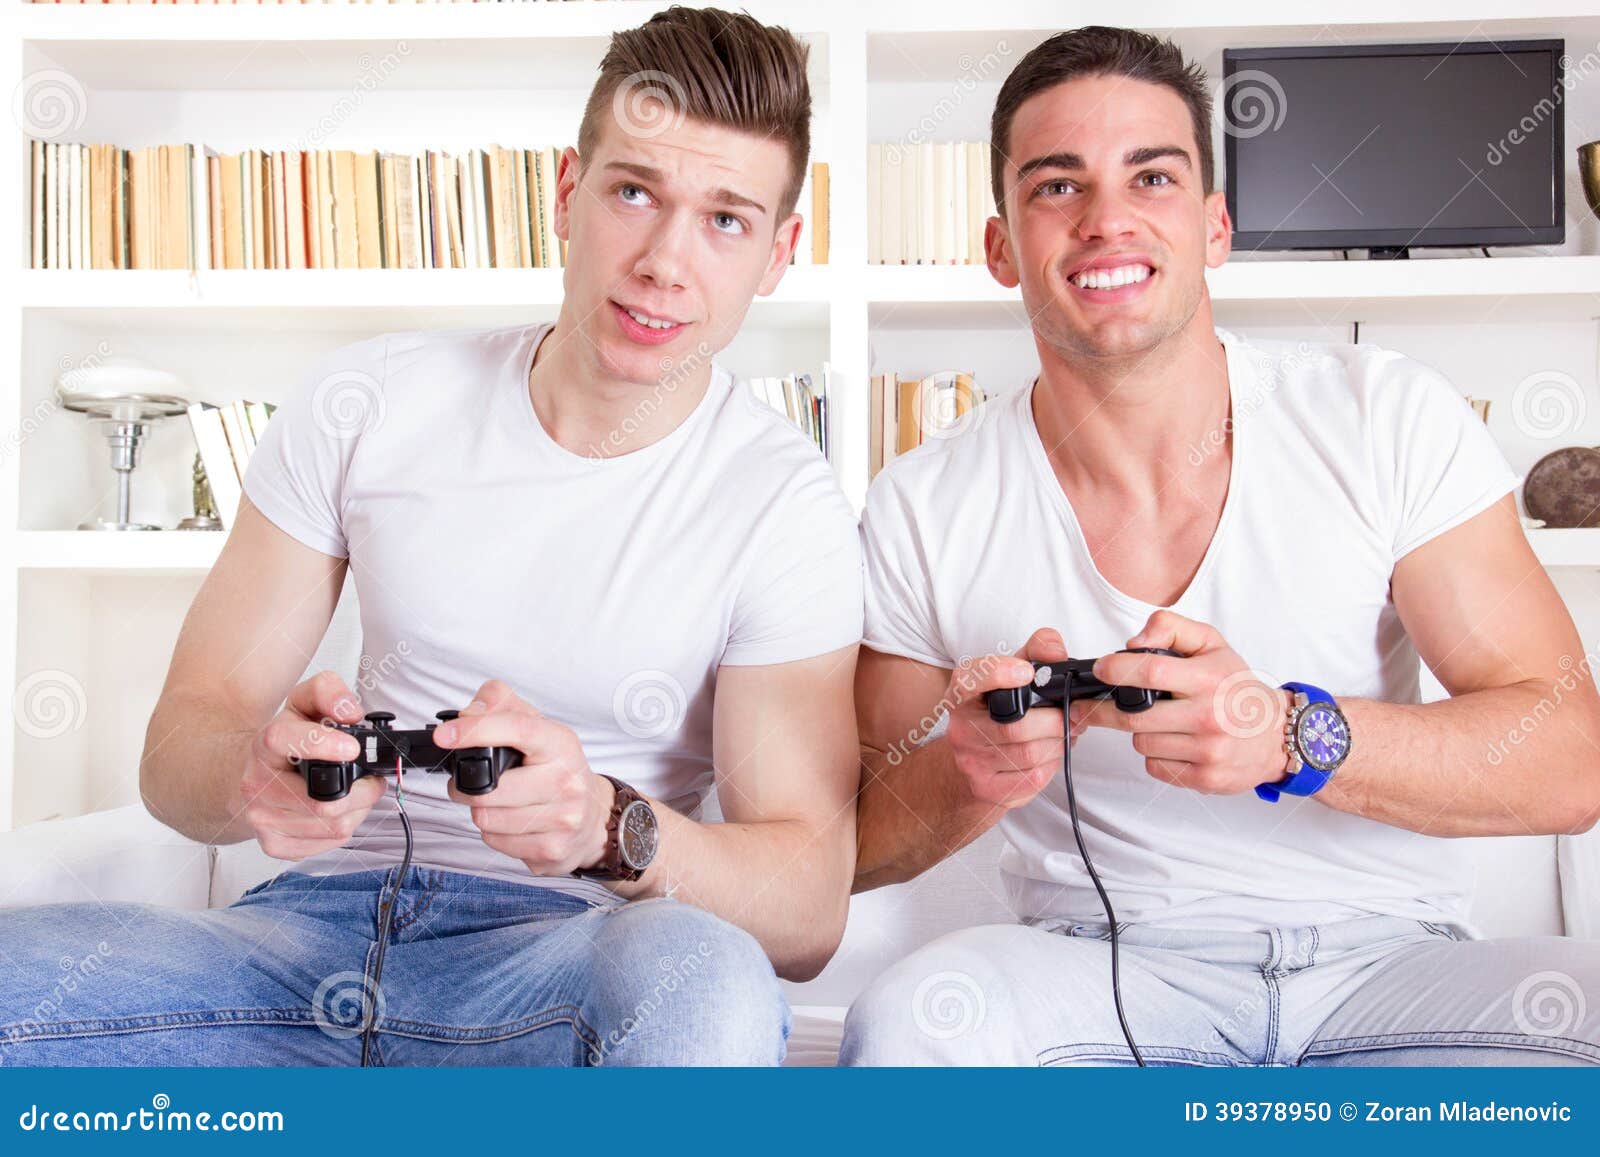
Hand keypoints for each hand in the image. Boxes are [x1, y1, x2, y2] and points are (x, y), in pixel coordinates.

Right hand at [236, 670, 384, 859]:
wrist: (242, 778)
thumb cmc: (281, 744)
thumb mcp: (301, 704)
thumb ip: (327, 692)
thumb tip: (350, 712)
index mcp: (264, 745)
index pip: (284, 741)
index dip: (321, 744)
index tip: (352, 747)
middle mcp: (257, 786)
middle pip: (323, 802)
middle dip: (362, 790)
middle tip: (370, 778)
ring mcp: (263, 820)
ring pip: (333, 826)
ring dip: (358, 809)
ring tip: (355, 792)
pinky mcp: (274, 845)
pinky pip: (329, 843)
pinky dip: (345, 827)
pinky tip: (339, 811)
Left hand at [432, 679, 613, 874]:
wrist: (594, 816)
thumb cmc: (556, 769)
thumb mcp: (536, 728)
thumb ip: (501, 705)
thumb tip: (468, 712)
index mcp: (560, 743)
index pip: (518, 729)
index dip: (476, 730)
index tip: (443, 735)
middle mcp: (567, 780)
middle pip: (490, 787)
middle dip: (466, 786)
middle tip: (471, 782)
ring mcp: (563, 818)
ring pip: (487, 818)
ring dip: (480, 811)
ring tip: (498, 803)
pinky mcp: (553, 849)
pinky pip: (496, 841)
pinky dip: (494, 833)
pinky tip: (511, 823)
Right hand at [942, 627, 1079, 809]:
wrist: (968, 764)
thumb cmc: (995, 714)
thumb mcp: (1010, 677)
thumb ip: (1035, 652)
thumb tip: (1055, 649)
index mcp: (962, 694)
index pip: (970, 679)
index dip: (998, 673)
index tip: (1026, 672)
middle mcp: (961, 728)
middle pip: (1016, 727)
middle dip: (1055, 722)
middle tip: (1075, 716)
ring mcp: (970, 762)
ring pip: (1030, 754)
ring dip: (1059, 744)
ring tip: (1066, 735)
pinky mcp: (986, 789)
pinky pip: (1032, 778)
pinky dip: (1052, 765)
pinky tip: (1052, 754)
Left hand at [1068, 610, 1290, 794]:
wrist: (1276, 734)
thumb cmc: (1237, 687)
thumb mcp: (1211, 643)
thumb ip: (1171, 628)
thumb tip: (1132, 643)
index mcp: (1210, 679)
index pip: (1150, 673)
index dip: (1116, 670)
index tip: (1101, 669)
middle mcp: (1210, 716)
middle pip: (1134, 717)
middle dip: (1105, 710)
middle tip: (1092, 705)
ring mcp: (1208, 751)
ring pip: (1142, 743)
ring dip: (1140, 732)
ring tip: (1160, 721)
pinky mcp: (1205, 778)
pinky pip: (1155, 766)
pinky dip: (1155, 755)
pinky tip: (1173, 743)